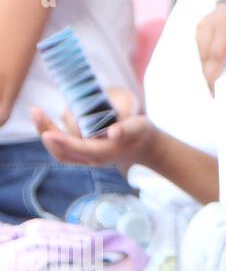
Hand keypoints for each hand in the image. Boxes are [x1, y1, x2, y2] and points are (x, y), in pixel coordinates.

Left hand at [31, 86, 156, 170]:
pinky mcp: (84, 155)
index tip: (47, 133)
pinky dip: (51, 138)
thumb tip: (113, 133)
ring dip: (45, 134)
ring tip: (38, 114)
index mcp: (104, 153)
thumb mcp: (139, 127)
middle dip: (46, 132)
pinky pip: (62, 151)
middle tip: (36, 111)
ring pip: (59, 152)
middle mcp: (92, 159)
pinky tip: (46, 124)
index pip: (78, 148)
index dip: (62, 141)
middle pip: (62, 152)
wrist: (145, 148)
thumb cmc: (141, 134)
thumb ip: (127, 129)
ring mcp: (86, 159)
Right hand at [196, 2, 225, 91]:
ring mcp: (203, 25)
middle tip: (216, 95)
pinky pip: (201, 48)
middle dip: (210, 76)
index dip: (213, 74)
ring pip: (201, 53)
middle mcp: (210, 24)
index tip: (215, 91)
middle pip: (206, 57)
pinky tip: (214, 70)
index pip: (217, 54)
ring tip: (216, 85)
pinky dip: (207, 60)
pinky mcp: (200, 27)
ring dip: (208, 68)